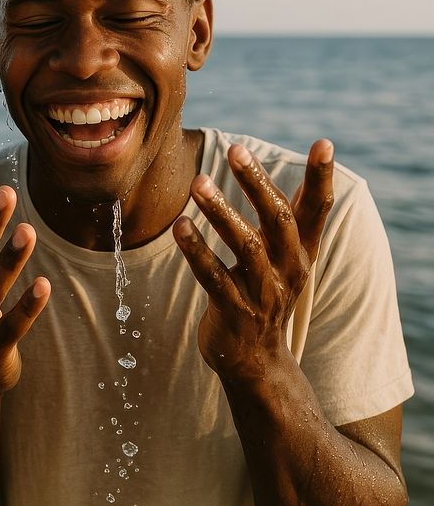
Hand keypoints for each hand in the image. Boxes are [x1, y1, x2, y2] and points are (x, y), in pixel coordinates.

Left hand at [172, 140, 334, 380]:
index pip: (317, 208)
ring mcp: (264, 293)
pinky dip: (196, 250)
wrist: (257, 362)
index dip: (320, 177)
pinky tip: (180, 226)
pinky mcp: (235, 312)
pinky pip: (214, 277)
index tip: (324, 143)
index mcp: (301, 251)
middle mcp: (288, 269)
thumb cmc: (266, 292)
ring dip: (221, 212)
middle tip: (236, 150)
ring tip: (198, 183)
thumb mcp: (286, 255)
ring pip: (246, 246)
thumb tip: (310, 166)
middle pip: (278, 220)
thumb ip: (292, 213)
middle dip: (257, 184)